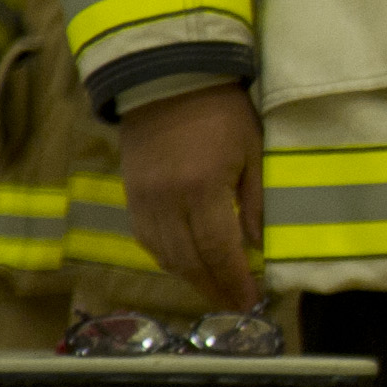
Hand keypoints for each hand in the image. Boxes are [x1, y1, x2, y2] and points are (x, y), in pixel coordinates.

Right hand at [121, 84, 264, 309]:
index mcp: (203, 189)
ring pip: (164, 255)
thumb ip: (255, 201)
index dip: (233, 280)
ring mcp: (143, 200)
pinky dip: (166, 258)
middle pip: (189, 260)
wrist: (167, 81)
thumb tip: (256, 246)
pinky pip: (145, 239)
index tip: (249, 302)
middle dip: (213, 288)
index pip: (218, 250)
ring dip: (190, 278)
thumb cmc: (222, 113)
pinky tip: (185, 265)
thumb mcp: (253, 151)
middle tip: (235, 305)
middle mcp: (167, 201)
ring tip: (215, 291)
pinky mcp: (129, 195)